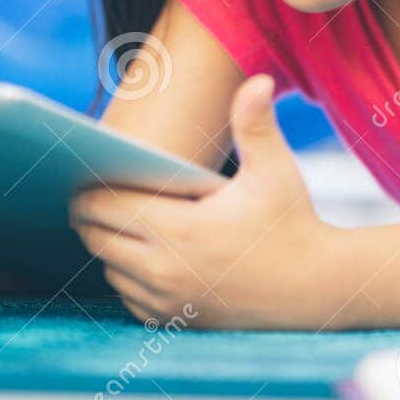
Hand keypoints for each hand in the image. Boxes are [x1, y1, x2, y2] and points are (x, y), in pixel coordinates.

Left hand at [68, 74, 347, 329]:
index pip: (103, 209)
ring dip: (109, 246)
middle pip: (96, 239)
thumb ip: (256, 123)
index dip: (86, 190)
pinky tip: (141, 253)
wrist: (316, 289)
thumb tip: (258, 79)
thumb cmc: (294, 223)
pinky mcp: (175, 321)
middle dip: (90, 215)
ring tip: (117, 219)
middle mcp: (165, 270)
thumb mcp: (276, 169)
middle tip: (90, 191)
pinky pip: (128, 297)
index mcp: (179, 230)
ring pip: (109, 270)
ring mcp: (168, 301)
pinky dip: (127, 276)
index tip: (84, 171)